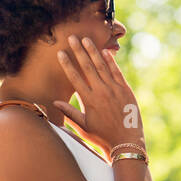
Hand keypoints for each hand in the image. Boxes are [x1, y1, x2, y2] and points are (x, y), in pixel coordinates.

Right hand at [52, 36, 144, 157]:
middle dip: (78, 51)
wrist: (126, 143)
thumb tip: (55, 102)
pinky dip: (112, 62)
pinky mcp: (126, 91)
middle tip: (72, 37)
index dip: (67, 64)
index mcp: (89, 101)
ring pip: (102, 67)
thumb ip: (70, 113)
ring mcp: (115, 90)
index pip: (75, 78)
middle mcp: (101, 92)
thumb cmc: (102, 137)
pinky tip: (106, 51)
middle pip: (87, 67)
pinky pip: (117, 73)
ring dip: (93, 52)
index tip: (61, 52)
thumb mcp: (83, 127)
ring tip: (86, 39)